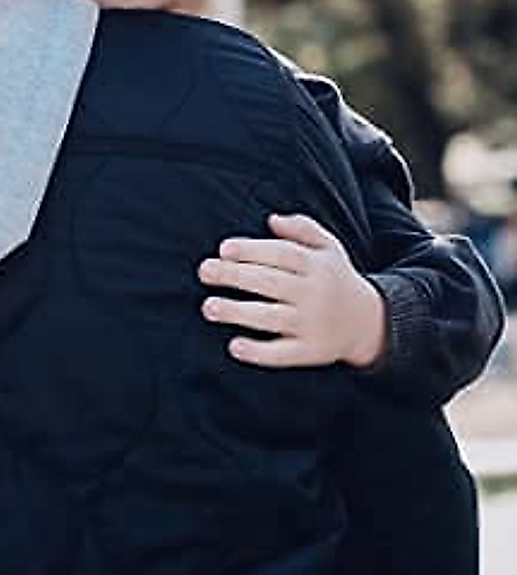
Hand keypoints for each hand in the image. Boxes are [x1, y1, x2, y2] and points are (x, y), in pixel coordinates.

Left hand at [197, 214, 387, 368]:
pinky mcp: (311, 352)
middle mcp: (314, 295)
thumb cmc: (333, 277)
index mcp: (316, 266)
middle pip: (271, 283)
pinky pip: (283, 354)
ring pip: (271, 318)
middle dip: (235, 276)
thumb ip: (302, 228)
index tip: (224, 249)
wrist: (369, 323)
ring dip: (238, 313)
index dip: (252, 250)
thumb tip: (272, 219)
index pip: (282, 255)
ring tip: (208, 307)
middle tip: (204, 271)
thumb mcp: (328, 247)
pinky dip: (259, 353)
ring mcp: (312, 325)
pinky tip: (234, 346)